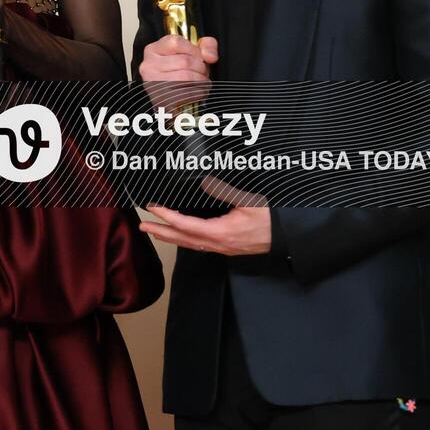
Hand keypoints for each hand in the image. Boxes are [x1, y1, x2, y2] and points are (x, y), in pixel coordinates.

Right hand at [138, 34, 217, 112]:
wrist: (171, 99)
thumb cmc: (180, 73)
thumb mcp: (192, 51)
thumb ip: (207, 45)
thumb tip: (210, 56)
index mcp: (154, 49)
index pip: (176, 42)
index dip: (194, 50)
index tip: (199, 57)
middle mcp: (149, 65)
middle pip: (185, 61)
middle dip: (201, 68)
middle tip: (202, 72)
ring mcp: (152, 82)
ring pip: (187, 77)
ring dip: (201, 80)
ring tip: (201, 81)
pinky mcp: (160, 98)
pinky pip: (187, 93)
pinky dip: (199, 92)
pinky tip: (198, 91)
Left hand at [140, 176, 270, 255]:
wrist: (286, 238)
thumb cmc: (270, 220)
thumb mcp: (248, 201)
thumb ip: (224, 192)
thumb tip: (205, 181)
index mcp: (221, 232)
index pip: (187, 225)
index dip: (168, 217)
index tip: (154, 210)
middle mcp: (219, 244)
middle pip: (183, 239)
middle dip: (161, 232)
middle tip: (143, 226)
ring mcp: (222, 248)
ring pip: (190, 244)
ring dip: (170, 237)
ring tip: (154, 231)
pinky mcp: (226, 248)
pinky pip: (200, 246)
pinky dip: (185, 240)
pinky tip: (179, 236)